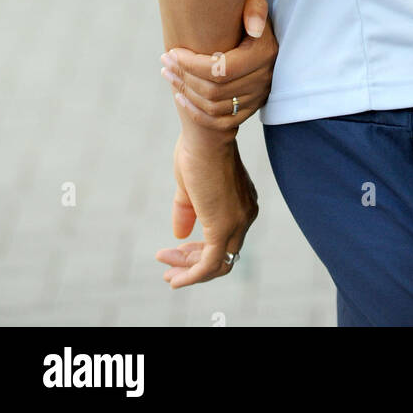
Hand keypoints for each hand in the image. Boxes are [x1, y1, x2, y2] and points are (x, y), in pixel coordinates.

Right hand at [155, 133, 257, 287]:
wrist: (204, 134)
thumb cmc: (196, 150)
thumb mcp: (189, 185)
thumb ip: (187, 211)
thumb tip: (180, 235)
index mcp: (241, 202)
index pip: (226, 237)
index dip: (199, 248)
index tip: (177, 248)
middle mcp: (245, 214)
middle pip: (223, 254)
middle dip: (193, 262)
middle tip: (169, 268)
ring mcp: (237, 222)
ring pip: (217, 264)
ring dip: (189, 272)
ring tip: (167, 274)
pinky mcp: (224, 227)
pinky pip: (209, 265)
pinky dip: (191, 276)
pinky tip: (173, 279)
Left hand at [160, 0, 277, 133]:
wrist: (258, 30)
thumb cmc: (245, 9)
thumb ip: (255, 7)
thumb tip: (253, 28)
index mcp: (264, 53)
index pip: (222, 70)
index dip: (192, 65)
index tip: (172, 52)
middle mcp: (263, 78)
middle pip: (215, 91)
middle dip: (184, 77)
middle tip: (165, 61)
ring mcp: (257, 96)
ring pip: (214, 107)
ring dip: (185, 92)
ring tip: (168, 74)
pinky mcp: (250, 108)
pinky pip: (220, 122)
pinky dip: (196, 113)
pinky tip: (180, 96)